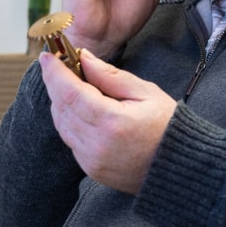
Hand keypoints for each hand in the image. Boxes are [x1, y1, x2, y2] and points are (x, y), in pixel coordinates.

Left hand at [41, 49, 177, 194]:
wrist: (178, 166)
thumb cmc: (167, 126)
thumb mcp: (145, 92)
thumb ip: (110, 76)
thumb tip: (84, 58)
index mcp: (112, 122)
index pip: (70, 93)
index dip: (55, 73)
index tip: (47, 57)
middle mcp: (97, 144)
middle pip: (61, 108)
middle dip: (55, 84)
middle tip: (58, 65)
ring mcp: (92, 160)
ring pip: (61, 124)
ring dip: (60, 102)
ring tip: (71, 85)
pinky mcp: (91, 169)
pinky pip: (70, 139)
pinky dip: (69, 121)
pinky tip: (80, 109)